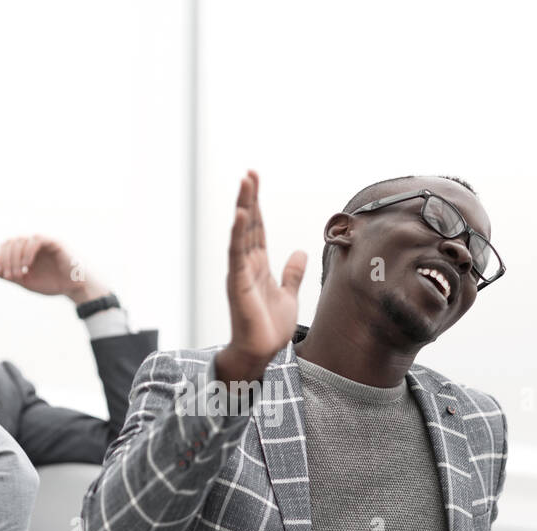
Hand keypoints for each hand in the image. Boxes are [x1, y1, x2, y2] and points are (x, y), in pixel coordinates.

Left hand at [0, 235, 108, 304]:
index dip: (0, 259)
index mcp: (24, 251)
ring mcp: (42, 242)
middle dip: (7, 260)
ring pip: (21, 241)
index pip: (6, 247)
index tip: (2, 274)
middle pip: (11, 243)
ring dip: (16, 258)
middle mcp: (31, 244)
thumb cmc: (51, 284)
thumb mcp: (25, 282)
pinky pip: (36, 240)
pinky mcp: (53, 242)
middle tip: (10, 276)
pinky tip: (27, 266)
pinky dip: (28, 252)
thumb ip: (8, 275)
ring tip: (19, 274)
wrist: (73, 288)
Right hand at [218, 171, 305, 383]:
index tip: (255, 180)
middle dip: (249, 198)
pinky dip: (238, 233)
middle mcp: (247, 264)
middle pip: (248, 224)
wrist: (261, 352)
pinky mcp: (238, 282)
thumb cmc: (269, 327)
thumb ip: (292, 273)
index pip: (257, 228)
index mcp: (258, 265)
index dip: (256, 204)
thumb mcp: (288, 294)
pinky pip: (237, 253)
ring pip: (241, 233)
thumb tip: (299, 252)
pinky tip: (241, 214)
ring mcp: (241, 272)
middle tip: (249, 173)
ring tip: (245, 183)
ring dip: (243, 207)